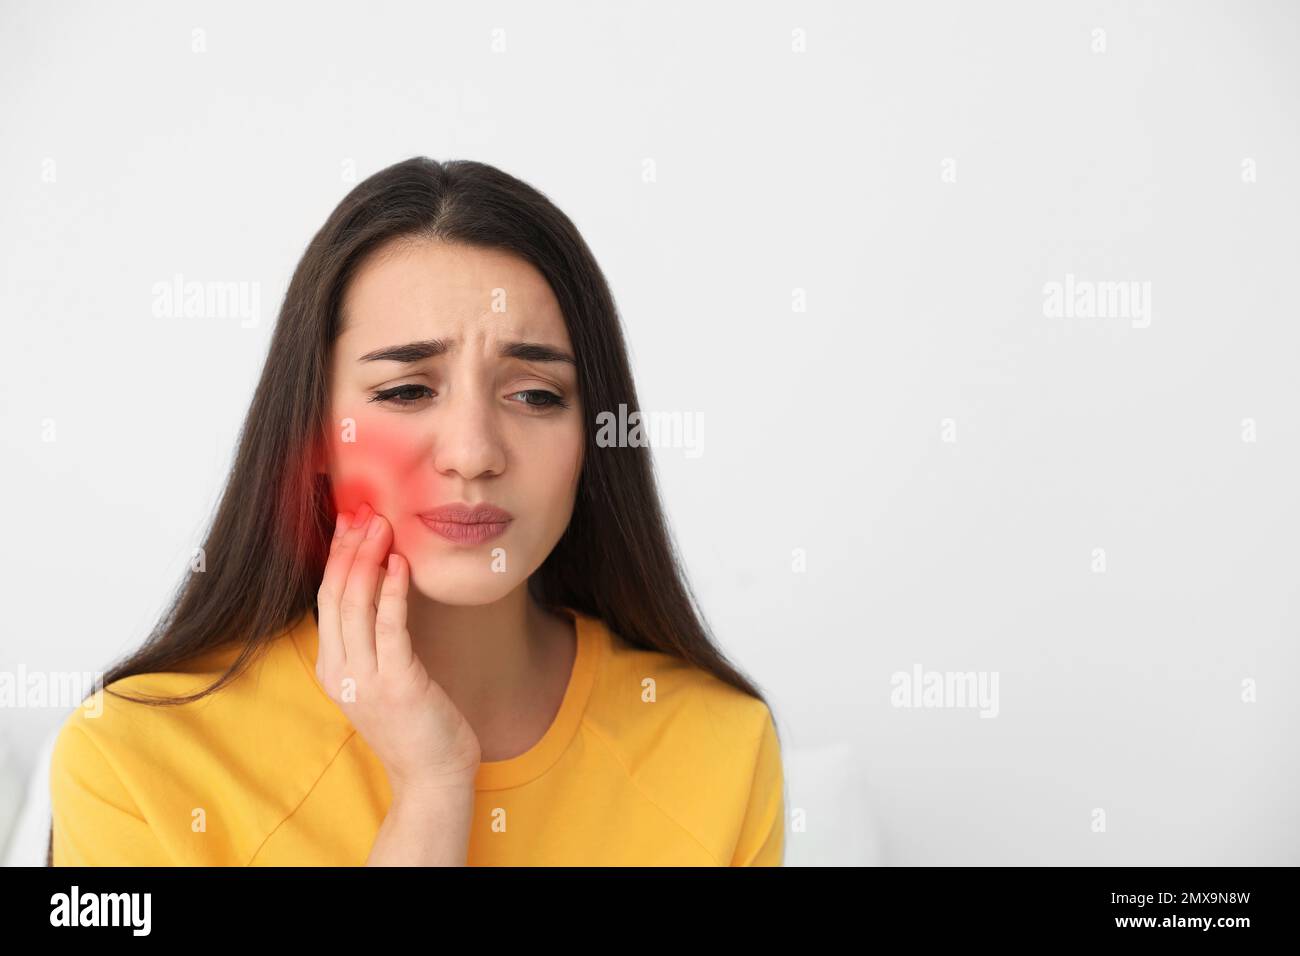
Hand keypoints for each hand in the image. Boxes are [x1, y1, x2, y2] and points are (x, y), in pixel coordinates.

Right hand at [315, 503, 481, 796]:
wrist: (432, 777)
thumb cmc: (414, 724)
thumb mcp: (379, 679)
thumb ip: (371, 641)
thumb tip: (377, 588)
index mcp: (331, 668)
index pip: (325, 599)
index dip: (336, 556)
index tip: (349, 520)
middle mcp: (339, 672)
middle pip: (335, 595)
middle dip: (348, 548)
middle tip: (364, 511)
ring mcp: (364, 681)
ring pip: (356, 606)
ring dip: (368, 560)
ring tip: (382, 526)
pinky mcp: (397, 685)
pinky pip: (390, 628)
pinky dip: (392, 592)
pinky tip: (400, 564)